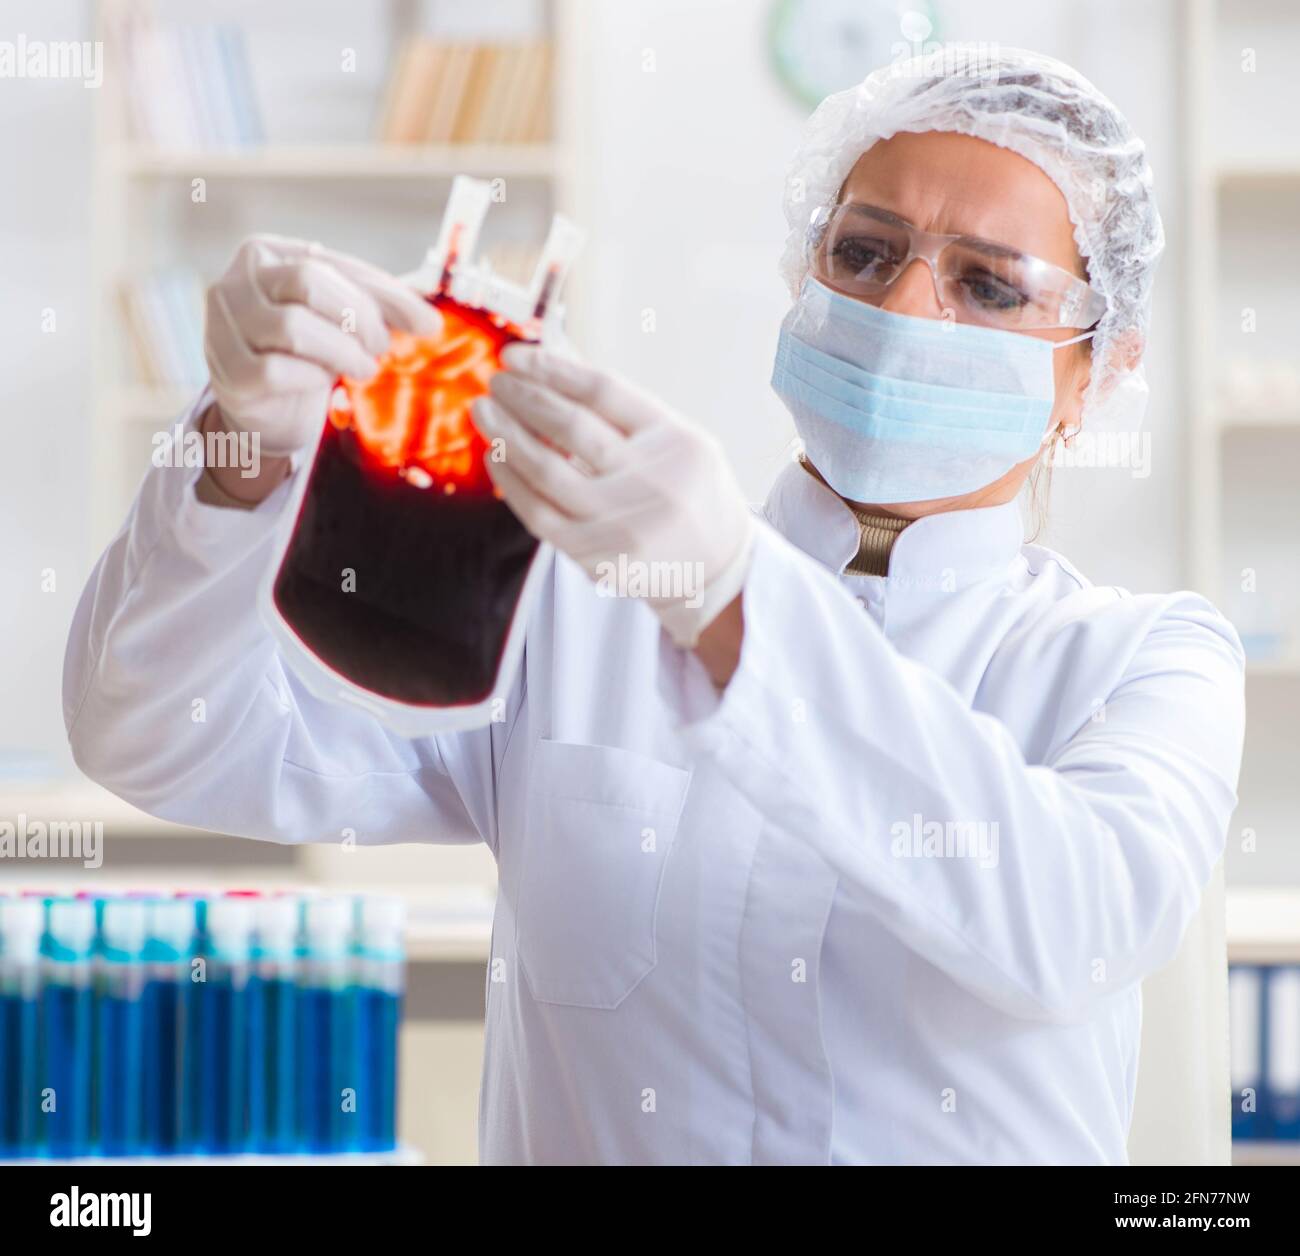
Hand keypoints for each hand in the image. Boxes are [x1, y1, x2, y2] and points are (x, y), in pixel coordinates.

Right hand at [203, 234, 441, 456]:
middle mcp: (236, 281)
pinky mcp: (227, 370)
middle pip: (308, 281)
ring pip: (294, 327)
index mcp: (265, 253)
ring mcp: (223, 325)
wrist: (263, 409)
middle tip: (381, 348)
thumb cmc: (305, 353)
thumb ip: (378, 308)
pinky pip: (276, 370)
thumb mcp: (338, 319)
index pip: (332, 263)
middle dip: (359, 317)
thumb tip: (431, 321)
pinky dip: (310, 378)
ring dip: (342, 352)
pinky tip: (322, 384)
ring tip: (362, 368)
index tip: (427, 324)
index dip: (385, 294)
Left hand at [473, 346, 754, 648]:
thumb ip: (621, 406)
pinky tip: (495, 457)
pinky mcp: (596, 555)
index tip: (515, 356)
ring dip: (506, 435)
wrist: (716, 568)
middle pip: (571, 426)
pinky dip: (511, 482)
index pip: (603, 391)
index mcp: (674, 441)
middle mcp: (651, 480)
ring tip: (484, 411)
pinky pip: (538, 514)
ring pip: (547, 470)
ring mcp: (622, 522)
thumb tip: (554, 358)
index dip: (552, 368)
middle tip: (496, 381)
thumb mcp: (674, 440)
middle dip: (523, 397)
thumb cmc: (689, 491)